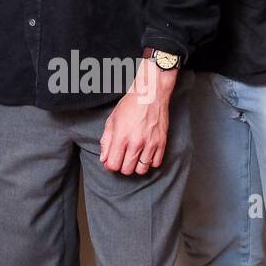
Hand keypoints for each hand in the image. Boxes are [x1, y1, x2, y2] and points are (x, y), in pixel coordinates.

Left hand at [99, 60, 174, 175]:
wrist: (150, 95)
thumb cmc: (130, 106)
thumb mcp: (112, 121)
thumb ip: (106, 141)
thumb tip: (104, 159)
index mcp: (121, 137)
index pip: (113, 165)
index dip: (110, 165)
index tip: (111, 161)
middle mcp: (136, 143)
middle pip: (127, 170)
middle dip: (122, 166)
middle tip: (122, 158)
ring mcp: (150, 144)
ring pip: (142, 170)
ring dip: (136, 166)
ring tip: (134, 157)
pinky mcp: (162, 143)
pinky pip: (156, 164)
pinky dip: (150, 162)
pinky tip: (145, 154)